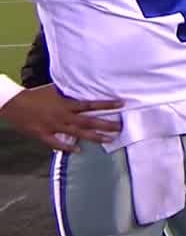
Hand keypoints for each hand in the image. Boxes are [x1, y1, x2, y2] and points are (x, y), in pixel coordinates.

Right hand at [0, 86, 121, 152]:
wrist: (14, 104)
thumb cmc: (35, 95)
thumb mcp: (54, 90)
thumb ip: (68, 92)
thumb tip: (81, 85)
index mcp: (66, 104)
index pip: (91, 105)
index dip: (106, 105)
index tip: (121, 104)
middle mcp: (63, 116)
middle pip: (88, 121)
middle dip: (106, 124)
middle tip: (120, 127)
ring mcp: (54, 127)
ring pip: (78, 133)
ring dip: (95, 137)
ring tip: (109, 139)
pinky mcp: (43, 135)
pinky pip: (57, 143)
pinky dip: (67, 147)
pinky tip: (78, 150)